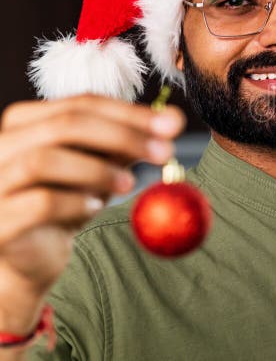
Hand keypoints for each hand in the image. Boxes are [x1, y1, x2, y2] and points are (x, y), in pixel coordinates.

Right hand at [0, 95, 184, 333]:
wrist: (29, 258)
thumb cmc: (64, 203)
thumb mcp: (100, 168)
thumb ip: (129, 144)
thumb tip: (173, 119)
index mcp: (26, 122)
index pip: (80, 103)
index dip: (130, 113)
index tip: (174, 125)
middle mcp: (0, 144)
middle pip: (64, 125)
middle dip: (122, 136)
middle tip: (164, 152)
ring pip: (43, 161)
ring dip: (97, 169)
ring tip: (129, 185)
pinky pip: (38, 204)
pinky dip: (74, 203)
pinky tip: (94, 207)